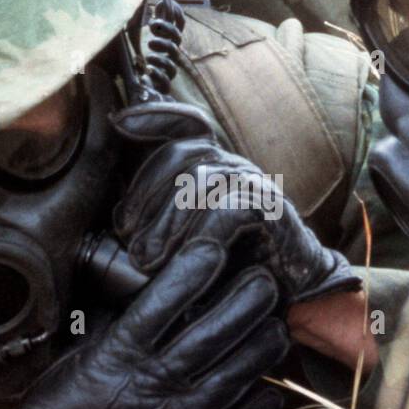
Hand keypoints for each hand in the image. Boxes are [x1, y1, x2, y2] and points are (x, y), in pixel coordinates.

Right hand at [0, 240, 288, 408]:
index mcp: (120, 354)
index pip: (165, 300)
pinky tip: (269, 381)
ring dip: (265, 341)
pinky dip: (264, 396)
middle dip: (249, 298)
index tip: (216, 249)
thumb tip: (149, 288)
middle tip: (266, 281)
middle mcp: (154, 384)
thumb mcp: (80, 356)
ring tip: (276, 325)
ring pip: (241, 370)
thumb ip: (117, 325)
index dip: (195, 269)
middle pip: (216, 330)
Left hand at [111, 102, 360, 305]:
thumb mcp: (187, 241)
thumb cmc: (232, 266)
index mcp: (213, 165)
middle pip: (181, 154)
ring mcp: (255, 185)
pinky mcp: (273, 211)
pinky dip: (201, 235)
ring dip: (166, 221)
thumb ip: (159, 221)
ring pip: (201, 179)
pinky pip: (230, 209)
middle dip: (145, 192)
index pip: (183, 123)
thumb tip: (119, 220)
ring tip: (146, 260)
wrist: (291, 292)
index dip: (152, 116)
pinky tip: (183, 260)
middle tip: (125, 233)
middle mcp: (234, 167)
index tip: (117, 123)